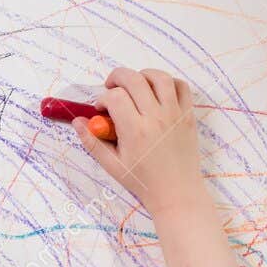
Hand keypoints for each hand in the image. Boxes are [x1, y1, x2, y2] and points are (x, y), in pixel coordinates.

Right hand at [76, 68, 208, 215]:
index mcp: (135, 131)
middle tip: (111, 87)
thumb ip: (93, 142)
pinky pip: (181, 86)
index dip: (103, 98)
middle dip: (117, 77)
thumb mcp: (112, 165)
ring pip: (159, 77)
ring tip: (134, 85)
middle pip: (134, 80)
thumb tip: (78, 122)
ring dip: (142, 75)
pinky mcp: (188, 114)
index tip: (101, 109)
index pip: (115, 97)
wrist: (176, 191)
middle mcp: (156, 118)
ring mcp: (175, 114)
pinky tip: (156, 91)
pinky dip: (167, 82)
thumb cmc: (142, 181)